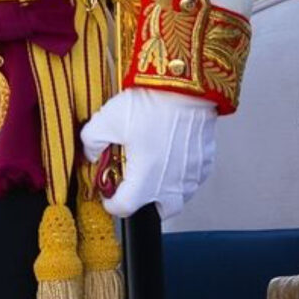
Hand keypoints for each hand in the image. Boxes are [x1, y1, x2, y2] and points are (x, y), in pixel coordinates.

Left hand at [80, 89, 217, 219]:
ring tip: (152, 167)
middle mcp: (173, 185)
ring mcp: (193, 175)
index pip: (124, 209)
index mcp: (146, 181)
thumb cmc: (152, 104)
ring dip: (163, 189)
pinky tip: (170, 155)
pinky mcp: (207, 161)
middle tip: (132, 184)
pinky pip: (192, 177)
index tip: (108, 194)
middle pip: (158, 211)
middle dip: (143, 202)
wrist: (187, 87)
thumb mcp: (107, 120)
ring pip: (178, 196)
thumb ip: (91, 142)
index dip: (111, 202)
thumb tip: (92, 153)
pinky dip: (180, 173)